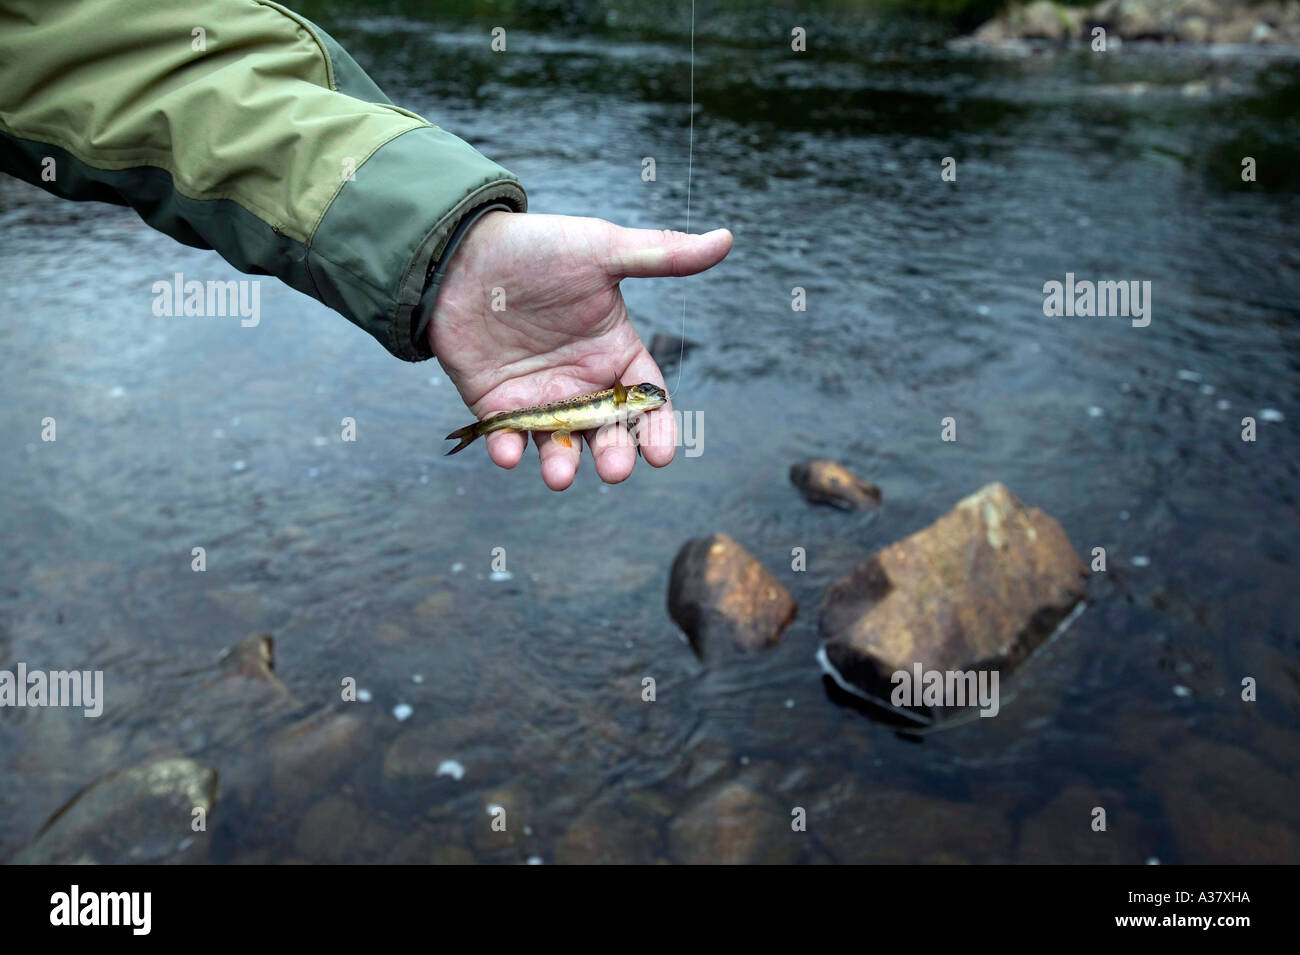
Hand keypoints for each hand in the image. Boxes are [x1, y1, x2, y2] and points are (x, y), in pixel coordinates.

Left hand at [429, 211, 732, 489]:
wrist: (460, 251)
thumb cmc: (537, 247)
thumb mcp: (603, 249)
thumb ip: (663, 255)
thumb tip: (726, 238)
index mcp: (614, 351)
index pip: (646, 400)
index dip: (656, 428)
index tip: (660, 453)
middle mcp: (581, 381)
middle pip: (607, 432)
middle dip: (613, 454)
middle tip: (615, 468)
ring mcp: (538, 396)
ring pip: (559, 444)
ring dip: (562, 463)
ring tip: (562, 473)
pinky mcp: (495, 403)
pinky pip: (506, 438)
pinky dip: (508, 450)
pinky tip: (509, 453)